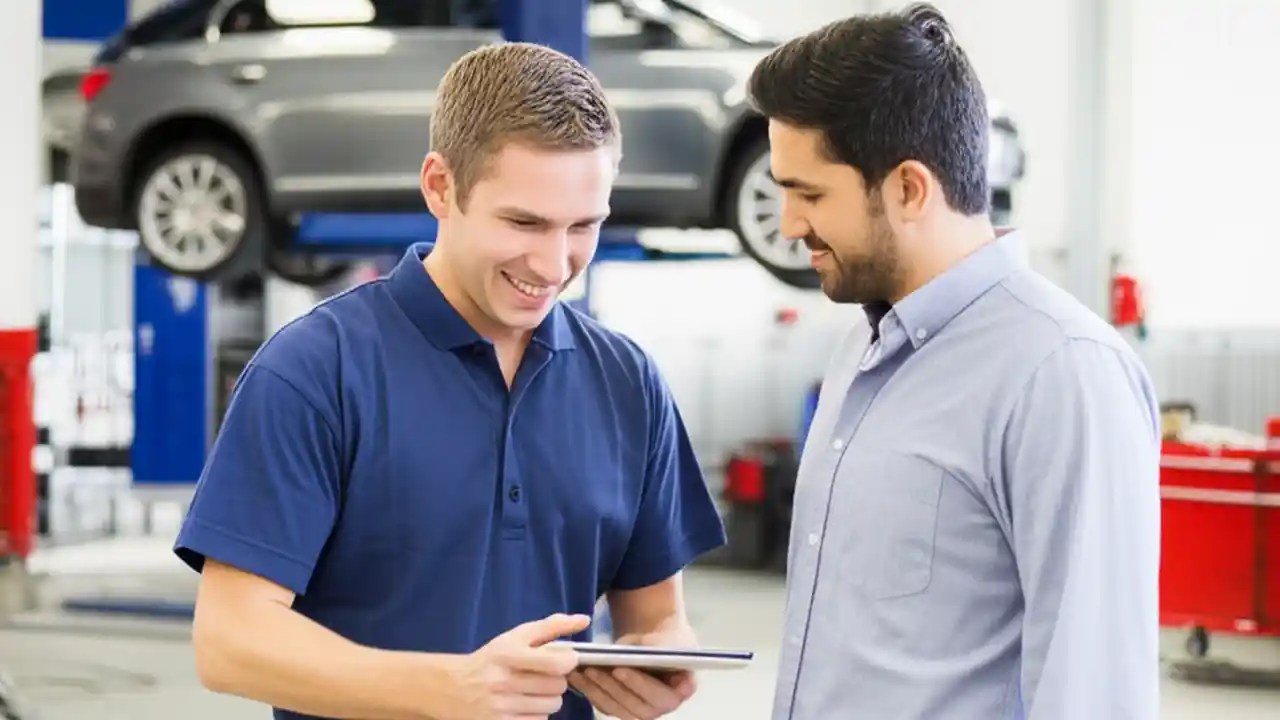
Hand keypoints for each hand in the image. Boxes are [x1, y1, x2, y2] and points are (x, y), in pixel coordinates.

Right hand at [443, 612, 589, 719]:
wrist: (452, 689)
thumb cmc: (491, 659)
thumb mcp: (515, 637)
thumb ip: (552, 626)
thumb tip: (584, 619)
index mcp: (509, 655)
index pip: (556, 663)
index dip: (568, 662)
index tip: (564, 660)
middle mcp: (504, 682)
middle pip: (558, 687)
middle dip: (556, 681)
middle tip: (543, 676)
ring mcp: (502, 708)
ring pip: (552, 706)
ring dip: (548, 699)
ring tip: (533, 691)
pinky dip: (537, 714)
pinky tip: (524, 705)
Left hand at [568, 628, 697, 718]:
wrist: (656, 640)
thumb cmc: (667, 638)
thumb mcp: (671, 639)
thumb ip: (665, 649)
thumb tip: (648, 653)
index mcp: (683, 689)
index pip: (663, 695)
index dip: (640, 685)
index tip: (620, 669)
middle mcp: (663, 706)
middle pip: (638, 706)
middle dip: (614, 687)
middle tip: (594, 670)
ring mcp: (642, 711)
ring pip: (619, 708)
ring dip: (599, 690)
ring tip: (583, 671)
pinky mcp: (623, 709)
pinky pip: (605, 705)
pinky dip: (590, 691)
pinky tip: (577, 676)